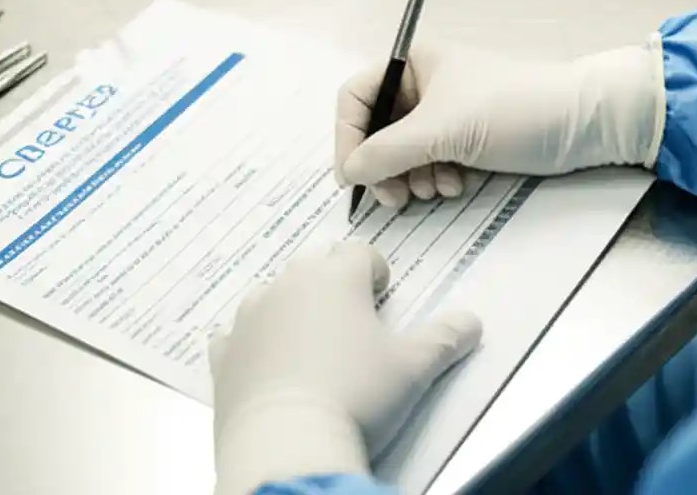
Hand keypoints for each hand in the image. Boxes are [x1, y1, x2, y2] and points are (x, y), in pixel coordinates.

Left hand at [209, 242, 481, 494]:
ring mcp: (250, 316)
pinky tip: (272, 368)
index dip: (376, 273)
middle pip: (316, 266)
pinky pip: (239, 334)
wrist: (288, 443)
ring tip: (315, 349)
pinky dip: (255, 344)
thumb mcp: (414, 368)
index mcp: (336, 277)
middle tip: (354, 325)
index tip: (384, 299)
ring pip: (274, 295)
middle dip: (335, 287)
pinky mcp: (225, 352)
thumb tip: (471, 322)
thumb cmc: (356, 397)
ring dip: (293, 311)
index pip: (361, 252)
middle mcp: (288, 284)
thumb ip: (445, 338)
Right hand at [335, 44, 664, 207]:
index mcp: (414, 63)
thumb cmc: (512, 109)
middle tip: (394, 198)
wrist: (581, 124)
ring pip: (402, 153)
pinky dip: (434, 178)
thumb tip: (350, 171)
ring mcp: (445, 114)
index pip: (357, 96)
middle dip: (383, 166)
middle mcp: (424, 86)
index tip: (352, 176)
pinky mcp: (466, 139)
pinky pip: (429, 163)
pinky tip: (454, 186)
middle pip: (377, 130)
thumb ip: (388, 151)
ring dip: (410, 177)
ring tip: (433, 190)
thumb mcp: (443, 130)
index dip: (347, 135)